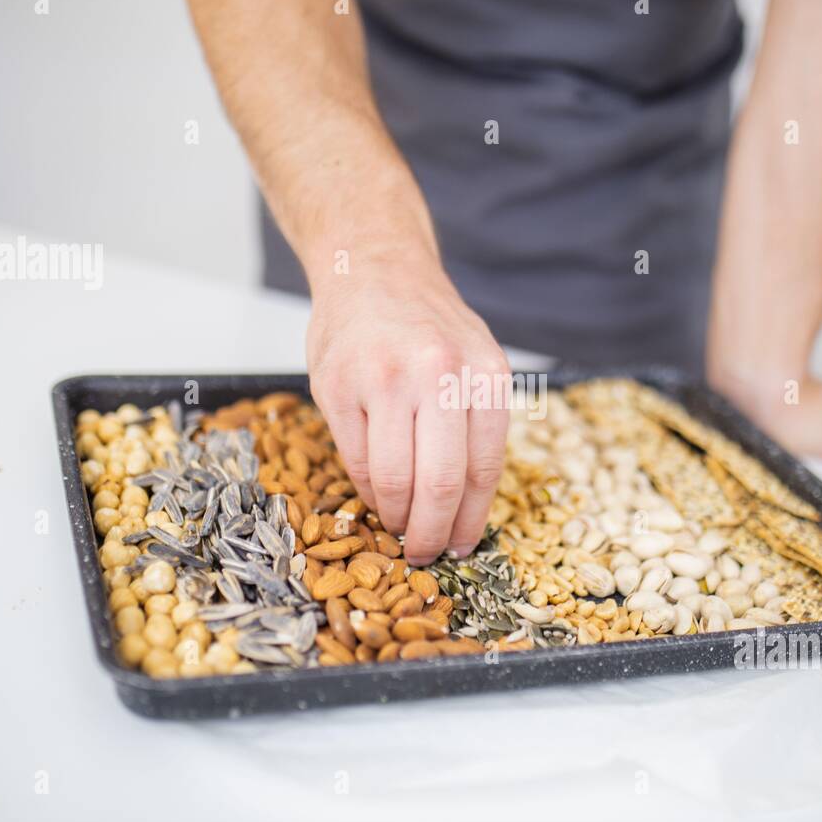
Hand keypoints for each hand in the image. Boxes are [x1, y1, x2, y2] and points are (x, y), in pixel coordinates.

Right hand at [306, 260, 510, 565]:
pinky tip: (376, 494)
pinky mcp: (337, 385)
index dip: (470, 520)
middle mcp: (439, 374)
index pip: (483, 470)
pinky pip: (355, 460)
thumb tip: (466, 509)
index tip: (461, 547)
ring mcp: (385, 378)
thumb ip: (475, 424)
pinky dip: (367, 490)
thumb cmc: (427, 325)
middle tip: (424, 554)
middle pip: (440, 483)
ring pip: (394, 480)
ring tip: (398, 524)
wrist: (373, 268)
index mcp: (484, 374)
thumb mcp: (476, 361)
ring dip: (395, 516)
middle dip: (431, 533)